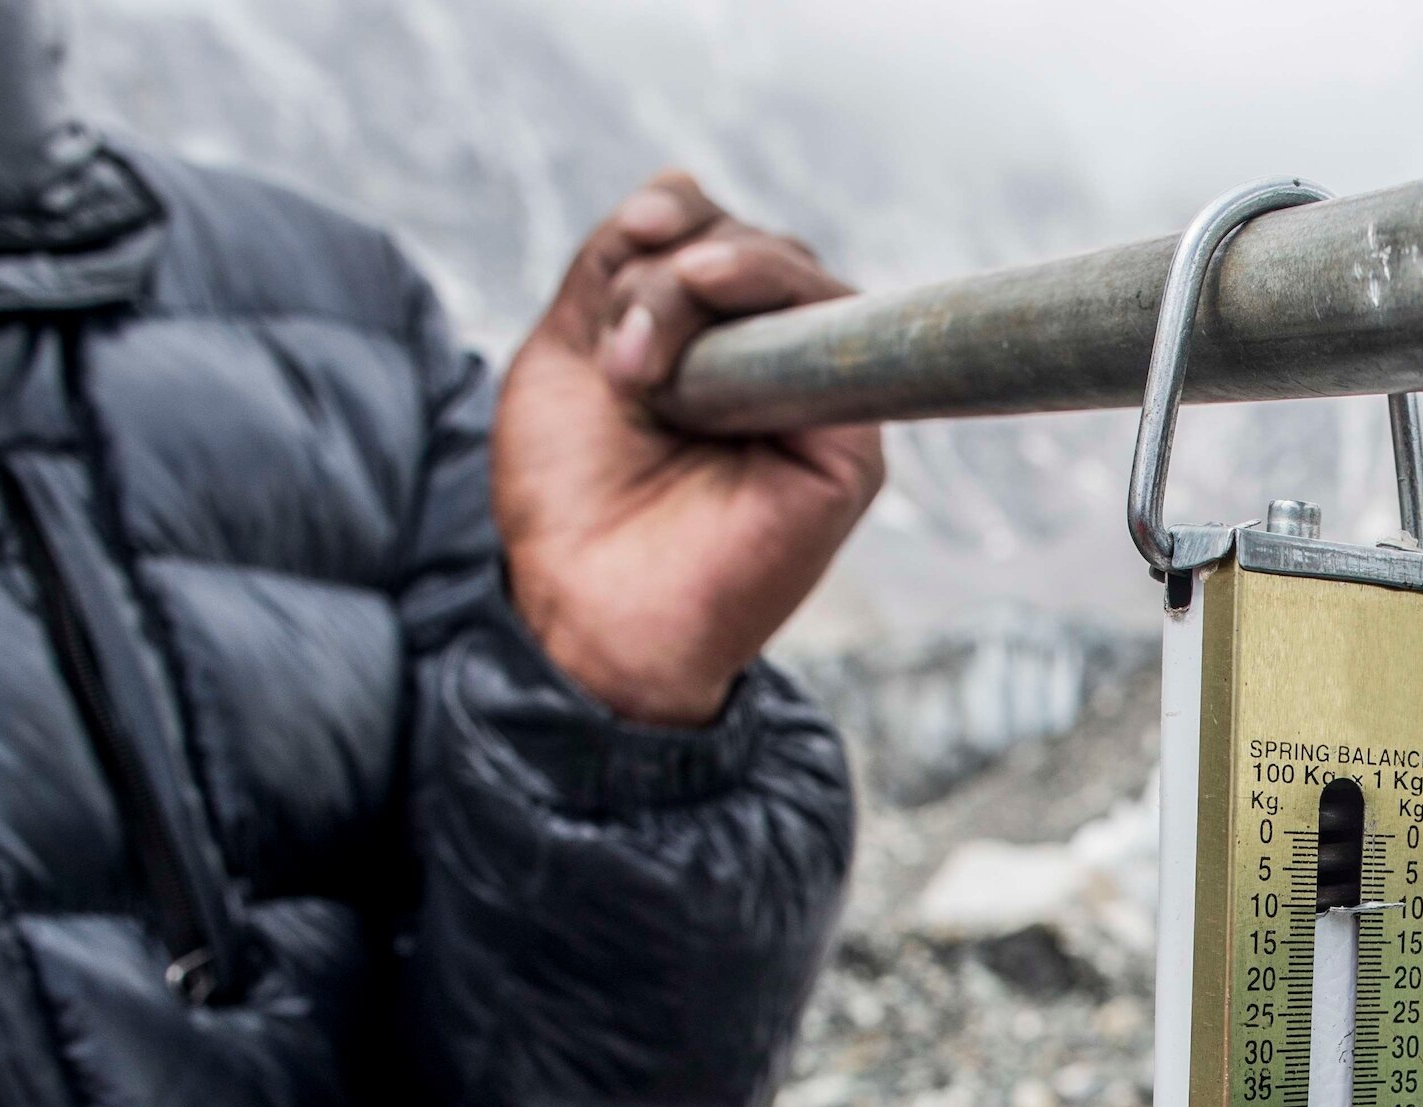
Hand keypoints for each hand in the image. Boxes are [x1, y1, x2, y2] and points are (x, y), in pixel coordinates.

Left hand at [495, 171, 885, 726]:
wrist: (586, 605)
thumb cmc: (571, 499)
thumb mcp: (570, 353)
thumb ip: (616, 269)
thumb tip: (683, 185)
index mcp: (712, 349)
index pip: (716, 238)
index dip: (677, 215)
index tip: (630, 235)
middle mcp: (774, 369)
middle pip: (751, 246)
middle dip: (672, 264)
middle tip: (619, 350)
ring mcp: (819, 403)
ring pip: (791, 275)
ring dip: (701, 287)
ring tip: (640, 366)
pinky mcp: (852, 447)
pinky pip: (831, 335)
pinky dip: (761, 310)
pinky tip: (700, 343)